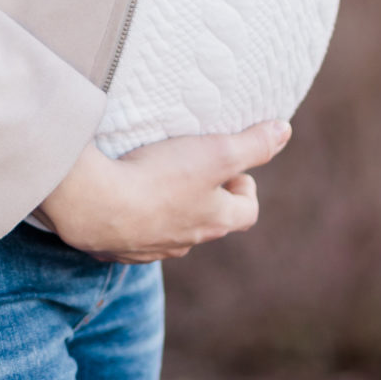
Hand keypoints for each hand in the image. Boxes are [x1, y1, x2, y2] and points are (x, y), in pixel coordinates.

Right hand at [37, 123, 290, 261]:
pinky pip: (134, 234)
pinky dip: (134, 217)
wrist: (96, 205)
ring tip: (155, 176)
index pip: (247, 212)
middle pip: (209, 221)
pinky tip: (121, 195)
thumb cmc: (160, 178)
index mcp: (214, 221)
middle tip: (192, 164)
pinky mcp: (118, 248)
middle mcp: (187, 241)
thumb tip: (284, 131)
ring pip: (171, 229)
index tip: (232, 166)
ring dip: (170, 207)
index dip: (245, 188)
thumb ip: (253, 144)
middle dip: (207, 194)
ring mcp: (151, 248)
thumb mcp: (215, 152)